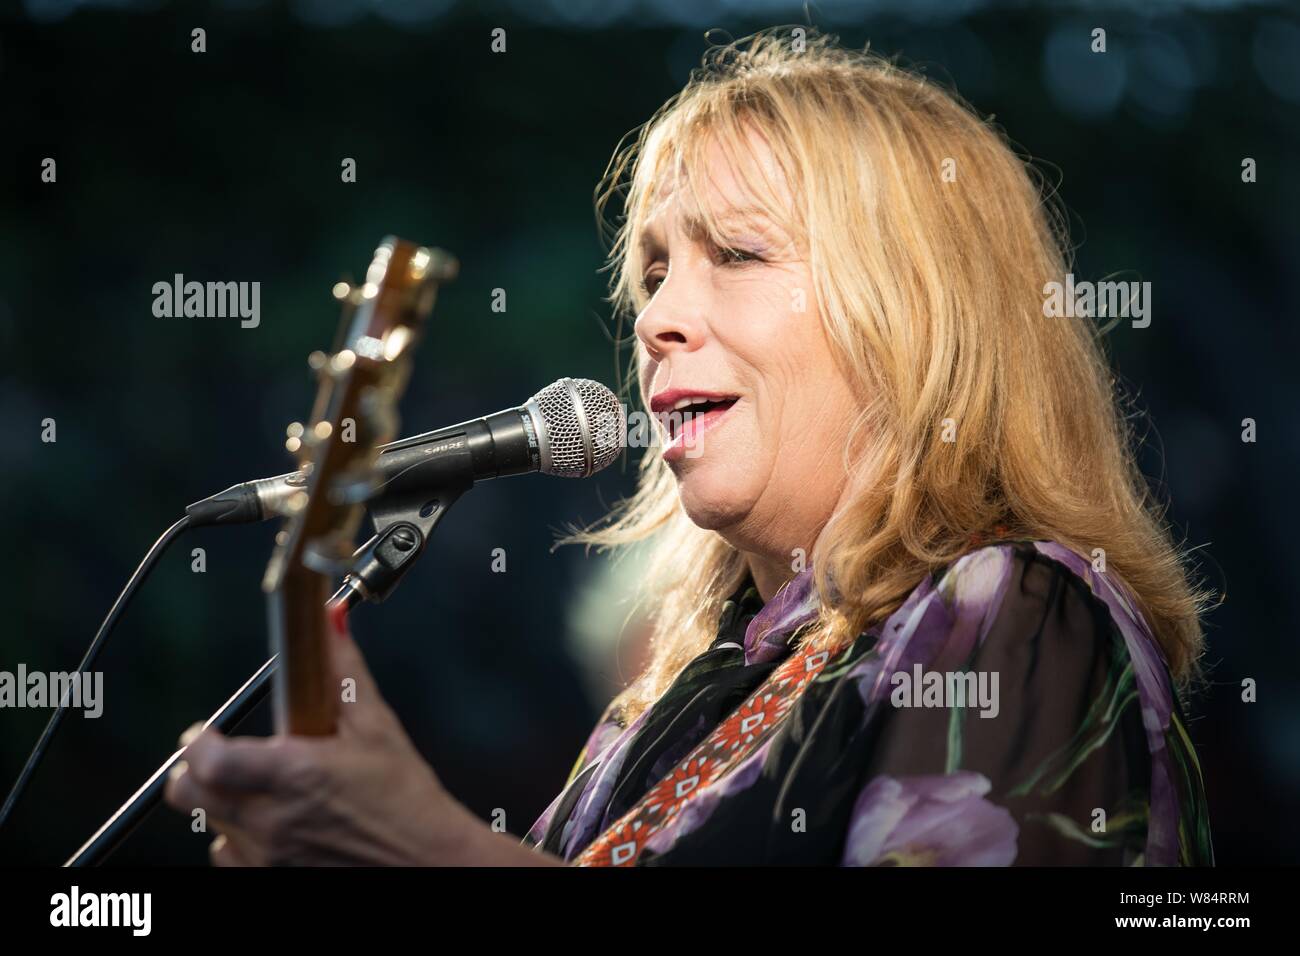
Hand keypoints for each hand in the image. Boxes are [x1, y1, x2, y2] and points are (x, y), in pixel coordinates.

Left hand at [163, 613, 472, 865]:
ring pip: (211, 825)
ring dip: (228, 805)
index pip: (207, 761)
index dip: (197, 742)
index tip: (204, 733)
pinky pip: (229, 858)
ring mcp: (268, 858)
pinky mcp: (271, 881)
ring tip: (269, 795)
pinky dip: (242, 842)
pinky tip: (277, 826)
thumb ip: (343, 671)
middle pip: (189, 794)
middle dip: (199, 771)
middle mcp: (272, 822)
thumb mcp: (377, 727)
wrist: (427, 861)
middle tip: (227, 759)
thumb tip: (330, 622)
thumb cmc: (407, 799)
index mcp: (294, 775)